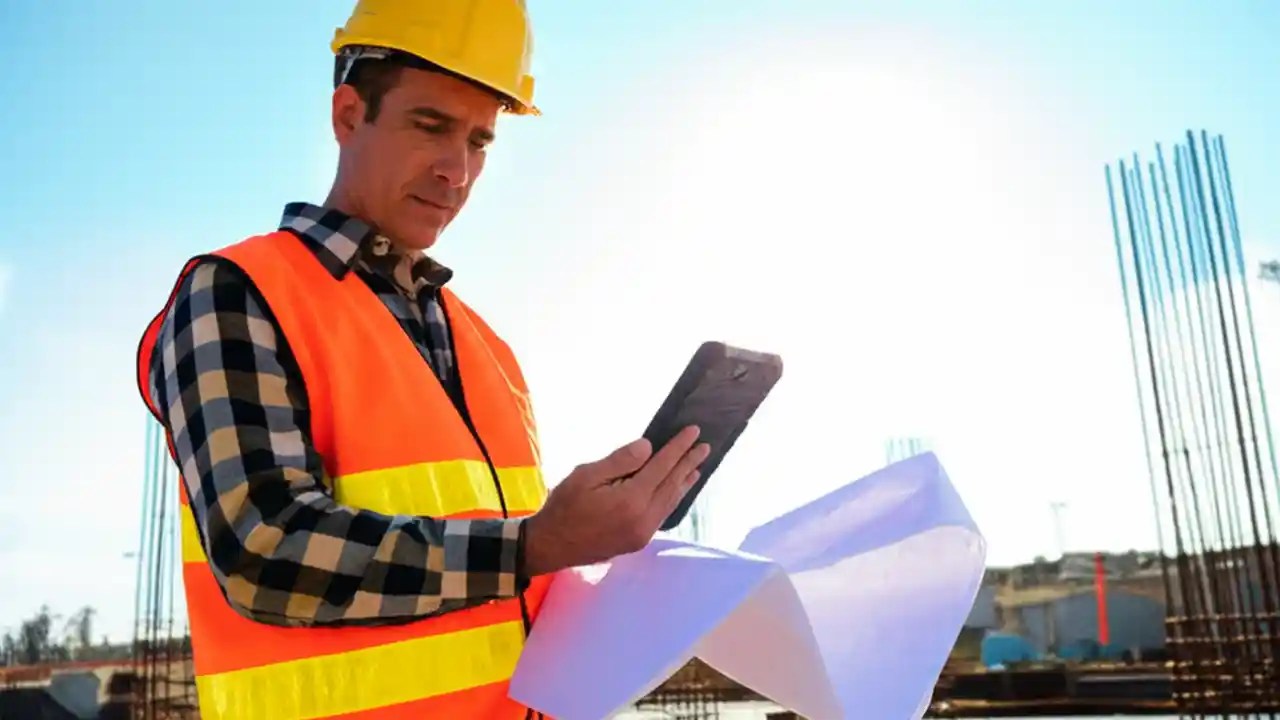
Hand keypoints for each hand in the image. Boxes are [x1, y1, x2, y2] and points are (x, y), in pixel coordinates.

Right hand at [522, 426, 709, 575]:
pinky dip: (673, 498)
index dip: (679, 447)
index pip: (662, 467)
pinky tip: (676, 490)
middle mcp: (643, 518)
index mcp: (630, 499)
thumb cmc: (563, 506)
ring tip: (697, 467)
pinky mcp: (638, 541)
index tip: (693, 432)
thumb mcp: (585, 475)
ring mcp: (643, 533)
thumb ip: (620, 461)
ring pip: (670, 502)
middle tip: (705, 447)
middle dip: (689, 463)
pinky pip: (663, 514)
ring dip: (684, 482)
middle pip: (672, 485)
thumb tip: (648, 447)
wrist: (550, 546)